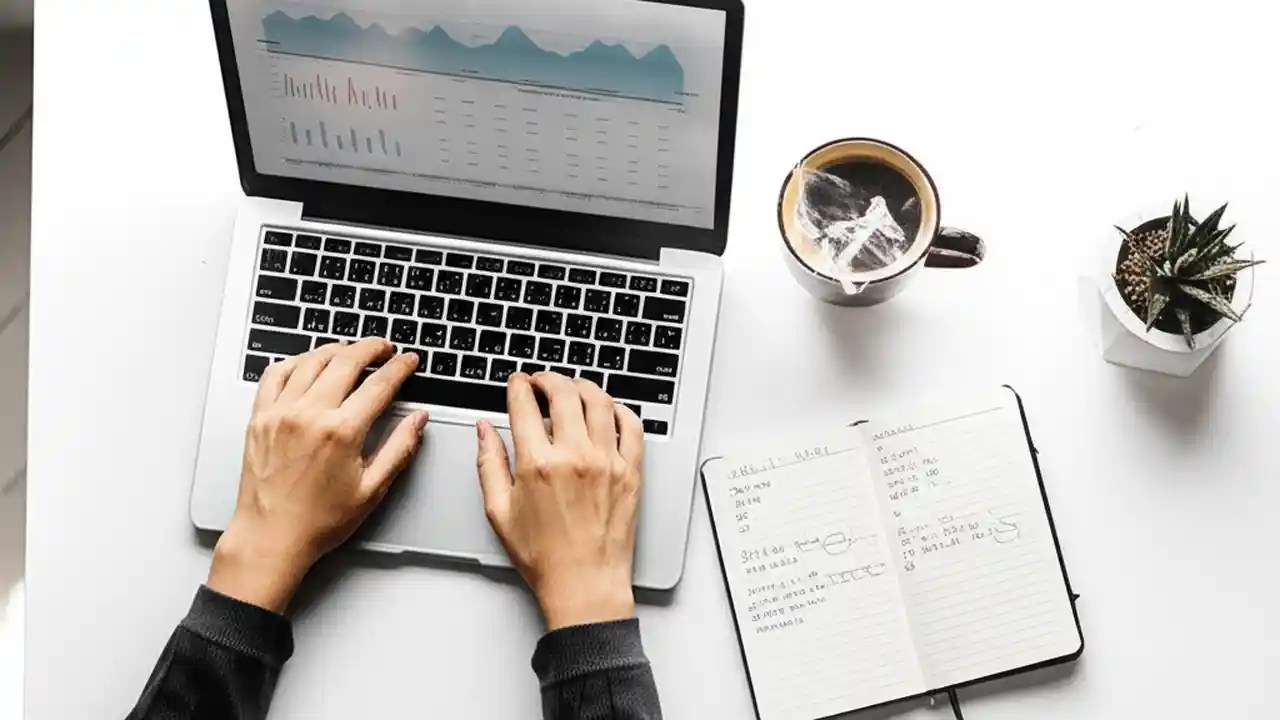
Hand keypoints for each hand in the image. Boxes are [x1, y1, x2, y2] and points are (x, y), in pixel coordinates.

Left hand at [208, 339, 428, 612]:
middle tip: (384, 348)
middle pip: (346, 361)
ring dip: (336, 349)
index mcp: (341, 433)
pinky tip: (308, 364)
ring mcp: (280, 413)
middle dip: (371, 348)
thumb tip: (418, 420)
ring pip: (312, 360)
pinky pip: (276, 373)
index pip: (379, 384)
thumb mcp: (372, 490)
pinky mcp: (259, 418)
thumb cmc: (318, 521)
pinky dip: (296, 361)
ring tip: (351, 351)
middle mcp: (309, 416)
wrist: (270, 537)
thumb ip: (400, 448)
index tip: (408, 361)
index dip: (399, 367)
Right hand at [476, 373, 643, 629]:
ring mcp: (608, 461)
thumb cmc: (543, 556)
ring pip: (599, 400)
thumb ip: (489, 463)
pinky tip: (606, 411)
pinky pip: (632, 425)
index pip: (525, 404)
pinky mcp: (631, 472)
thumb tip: (484, 429)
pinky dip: (619, 410)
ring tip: (571, 390)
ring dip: (582, 386)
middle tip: (541, 381)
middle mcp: (575, 456)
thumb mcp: (499, 511)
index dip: (518, 385)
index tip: (517, 383)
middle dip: (547, 378)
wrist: (585, 584)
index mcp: (538, 464)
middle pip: (563, 391)